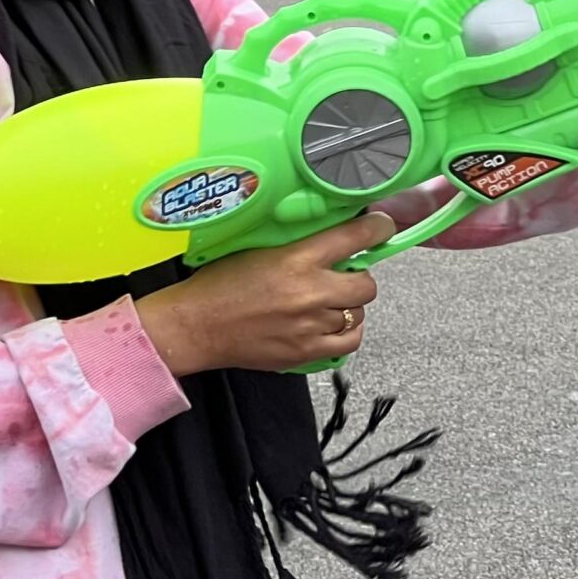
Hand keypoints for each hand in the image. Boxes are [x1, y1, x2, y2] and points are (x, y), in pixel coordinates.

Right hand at [134, 213, 393, 375]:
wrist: (196, 326)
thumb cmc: (219, 286)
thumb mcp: (258, 248)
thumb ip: (298, 243)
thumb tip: (330, 234)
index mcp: (296, 259)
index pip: (354, 237)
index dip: (375, 229)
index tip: (380, 226)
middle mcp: (309, 292)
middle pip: (366, 284)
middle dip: (359, 276)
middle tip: (343, 274)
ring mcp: (310, 325)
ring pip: (358, 313)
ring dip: (349, 305)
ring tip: (329, 301)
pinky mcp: (306, 352)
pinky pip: (349, 342)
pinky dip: (346, 332)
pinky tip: (331, 324)